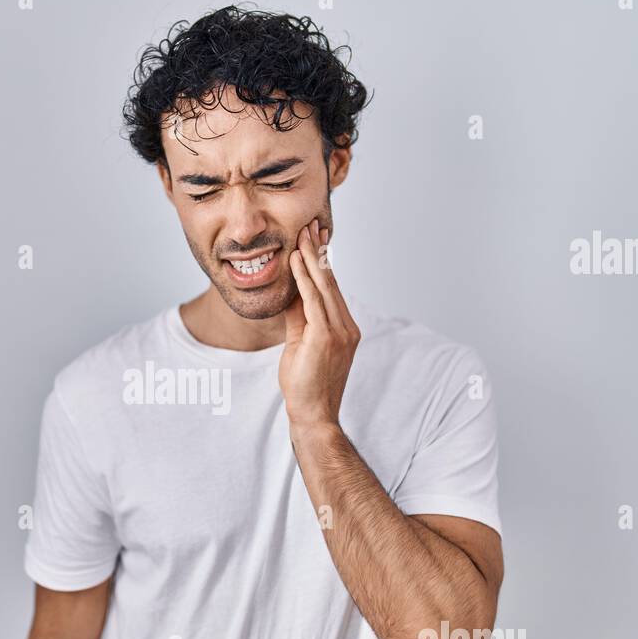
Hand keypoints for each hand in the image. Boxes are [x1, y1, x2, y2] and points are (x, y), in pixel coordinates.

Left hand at [278, 218, 359, 433]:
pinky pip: (314, 300)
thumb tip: (290, 291)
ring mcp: (340, 332)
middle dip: (320, 252)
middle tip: (311, 224)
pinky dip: (305, 277)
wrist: (312, 414)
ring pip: (325, 286)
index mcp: (344, 328)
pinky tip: (296, 260)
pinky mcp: (326, 337)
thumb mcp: (300, 343)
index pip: (332, 288)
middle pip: (332, 281)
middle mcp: (347, 327)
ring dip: (312, 257)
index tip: (315, 239)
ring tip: (302, 233)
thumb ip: (298, 317)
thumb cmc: (305, 384)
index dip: (323, 262)